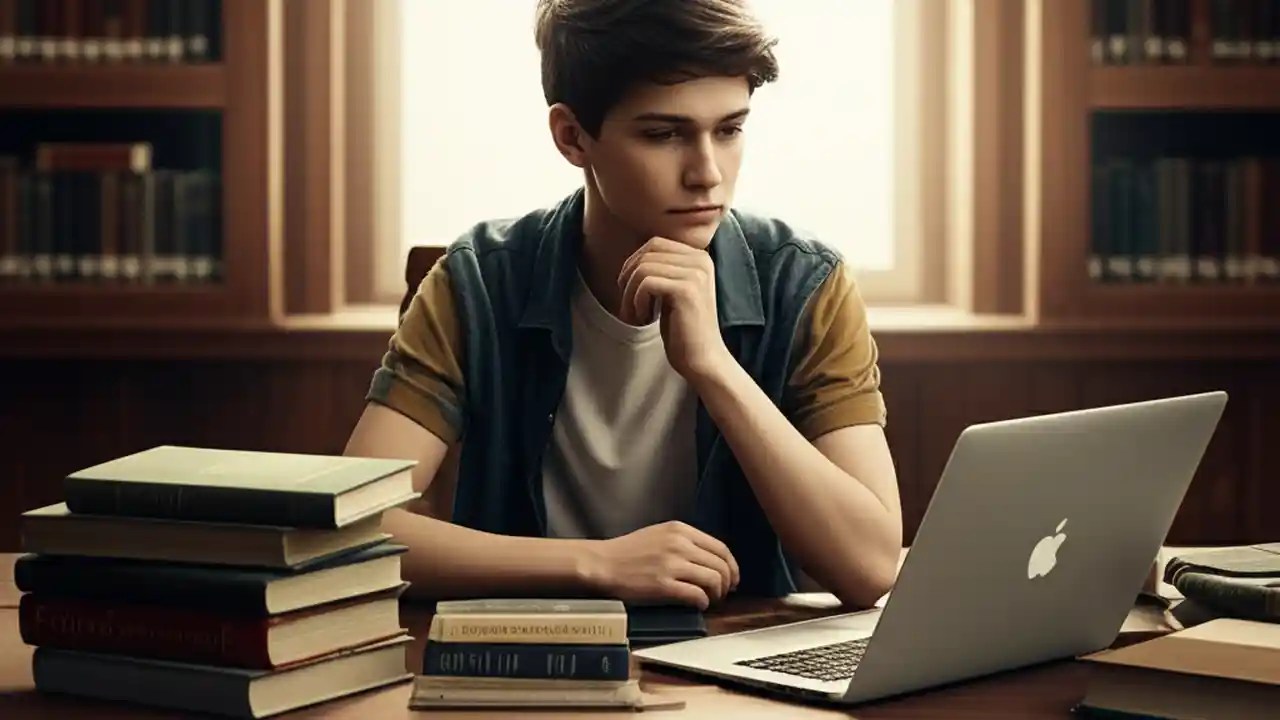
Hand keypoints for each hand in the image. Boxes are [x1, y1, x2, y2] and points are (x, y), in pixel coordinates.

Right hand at [584, 521, 740, 609]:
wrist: (602, 563)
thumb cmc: (628, 552)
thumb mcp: (659, 534)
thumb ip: (683, 542)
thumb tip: (708, 560)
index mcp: (680, 530)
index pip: (720, 548)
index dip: (731, 566)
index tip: (731, 578)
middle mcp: (679, 544)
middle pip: (721, 565)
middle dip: (727, 582)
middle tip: (723, 593)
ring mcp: (672, 564)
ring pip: (713, 579)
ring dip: (717, 594)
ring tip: (711, 600)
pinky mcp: (663, 584)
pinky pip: (697, 594)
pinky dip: (703, 602)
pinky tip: (698, 605)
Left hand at [617, 237, 730, 380]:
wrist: (703, 360)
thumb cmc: (683, 329)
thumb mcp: (671, 291)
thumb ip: (661, 270)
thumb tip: (630, 259)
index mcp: (699, 257)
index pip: (655, 244)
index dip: (634, 264)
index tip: (631, 292)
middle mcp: (701, 260)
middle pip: (647, 252)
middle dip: (629, 277)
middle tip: (629, 304)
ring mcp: (695, 274)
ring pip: (643, 268)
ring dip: (630, 294)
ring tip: (636, 315)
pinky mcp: (686, 290)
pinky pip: (646, 283)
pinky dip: (636, 302)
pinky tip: (645, 319)